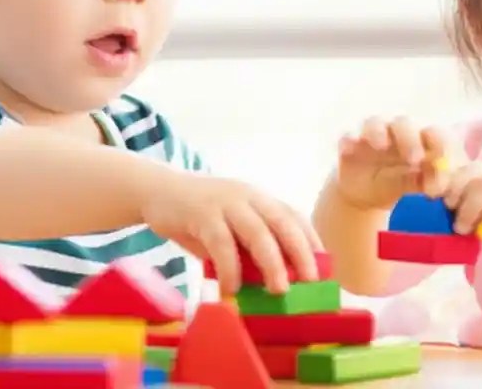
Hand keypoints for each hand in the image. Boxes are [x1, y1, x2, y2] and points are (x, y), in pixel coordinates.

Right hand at [142, 173, 322, 294]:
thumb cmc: (198, 218)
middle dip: (301, 252)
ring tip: (280, 289)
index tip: (324, 267)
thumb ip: (248, 251)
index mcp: (259, 199)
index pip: (294, 216)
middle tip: (312, 281)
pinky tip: (231, 287)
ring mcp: (226, 202)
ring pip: (257, 232)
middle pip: (284, 222)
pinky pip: (221, 243)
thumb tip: (271, 283)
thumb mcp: (229, 232)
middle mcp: (248, 196)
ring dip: (272, 262)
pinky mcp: (202, 212)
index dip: (312, 240)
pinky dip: (230, 267)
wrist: (156, 191)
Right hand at [333, 116, 457, 210]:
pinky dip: (348, 140)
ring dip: (378, 131)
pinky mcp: (349, 144)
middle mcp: (394, 132)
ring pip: (373, 122)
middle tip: (415, 158)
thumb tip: (438, 182)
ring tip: (381, 146)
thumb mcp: (412, 184)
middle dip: (409, 138)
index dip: (439, 143)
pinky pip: (347, 136)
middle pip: (403, 123)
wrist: (365, 193)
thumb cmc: (397, 182)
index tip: (442, 160)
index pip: (432, 132)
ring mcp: (371, 136)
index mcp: (418, 139)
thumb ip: (425, 180)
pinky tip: (348, 148)